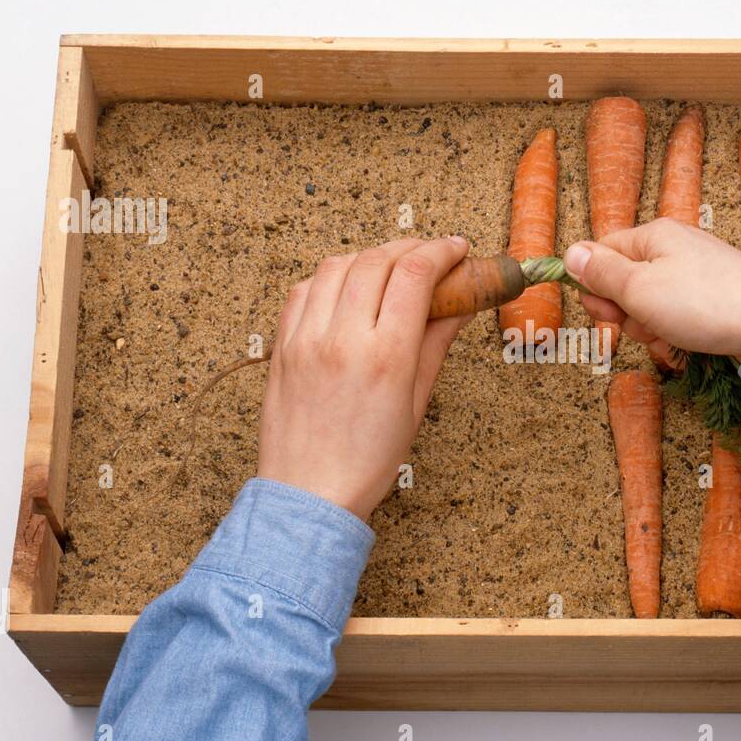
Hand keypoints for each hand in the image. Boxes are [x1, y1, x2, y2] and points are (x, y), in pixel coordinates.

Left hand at [257, 237, 471, 521]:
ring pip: (338, 265)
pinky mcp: (282, 345)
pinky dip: (331, 277)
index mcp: (385, 356)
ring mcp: (306, 338)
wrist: (310, 494)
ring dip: (370, 256)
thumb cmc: (367, 460)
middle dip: (411, 247)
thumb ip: (436, 345)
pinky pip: (304, 289)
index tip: (457, 249)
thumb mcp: (416, 404)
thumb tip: (458, 307)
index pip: (415, 273)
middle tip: (431, 255)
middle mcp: (342, 338)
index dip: (441, 251)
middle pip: (378, 259)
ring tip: (390, 268)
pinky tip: (348, 288)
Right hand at [563, 218, 740, 357]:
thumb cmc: (704, 304)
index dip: (595, 287)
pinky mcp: (716, 294)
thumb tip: (570, 253)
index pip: (603, 253)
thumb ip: (601, 272)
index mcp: (654, 234)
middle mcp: (677, 245)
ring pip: (652, 301)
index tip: (604, 313)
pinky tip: (689, 339)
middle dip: (626, 311)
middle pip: (626, 279)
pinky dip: (676, 328)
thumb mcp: (639, 289)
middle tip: (644, 324)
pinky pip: (678, 310)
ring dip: (650, 325)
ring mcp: (698, 270)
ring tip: (670, 334)